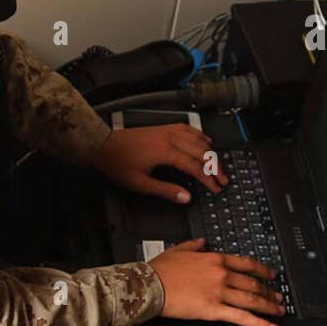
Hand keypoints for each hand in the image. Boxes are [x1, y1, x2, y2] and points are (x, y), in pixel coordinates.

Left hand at [92, 124, 226, 202]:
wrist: (103, 145)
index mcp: (165, 152)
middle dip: (215, 167)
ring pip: (198, 139)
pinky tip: (206, 141)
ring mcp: (167, 131)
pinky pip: (188, 128)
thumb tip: (186, 197)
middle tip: (223, 179)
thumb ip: (165, 190)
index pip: (195, 166)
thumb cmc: (118, 163)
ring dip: (211, 152)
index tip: (215, 188)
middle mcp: (169, 138)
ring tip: (218, 165)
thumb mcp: (140, 183)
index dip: (208, 179)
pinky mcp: (163, 128)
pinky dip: (200, 135)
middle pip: (201, 152)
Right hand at [147, 238, 284, 325]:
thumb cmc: (160, 270)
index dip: (263, 270)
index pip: (246, 264)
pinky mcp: (215, 310)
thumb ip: (193, 245)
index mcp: (215, 259)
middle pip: (253, 283)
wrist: (150, 285)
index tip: (271, 274)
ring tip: (279, 312)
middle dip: (269, 292)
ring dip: (269, 306)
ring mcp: (220, 293)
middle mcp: (222, 275)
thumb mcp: (178, 250)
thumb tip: (202, 242)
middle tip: (278, 297)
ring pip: (252, 300)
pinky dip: (260, 324)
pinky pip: (243, 317)